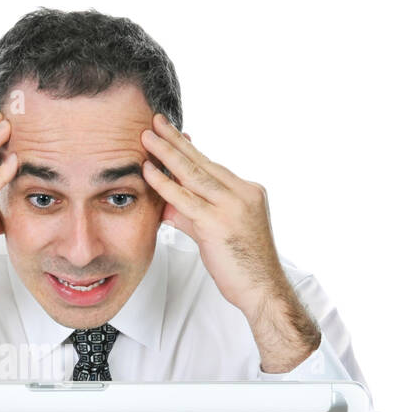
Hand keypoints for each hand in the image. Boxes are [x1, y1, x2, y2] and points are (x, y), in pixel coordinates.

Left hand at [140, 113, 289, 313]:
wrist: (264, 290)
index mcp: (248, 192)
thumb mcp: (218, 235)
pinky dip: (164, 183)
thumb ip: (193, 217)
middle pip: (202, 161)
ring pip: (193, 174)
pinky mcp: (218, 224)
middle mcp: (243, 194)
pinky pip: (184, 199)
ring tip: (147, 136)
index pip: (212, 166)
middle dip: (176, 141)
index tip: (173, 134)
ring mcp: (232, 207)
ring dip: (167, 153)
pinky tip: (148, 171)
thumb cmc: (244, 266)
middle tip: (156, 121)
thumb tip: (169, 209)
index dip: (189, 150)